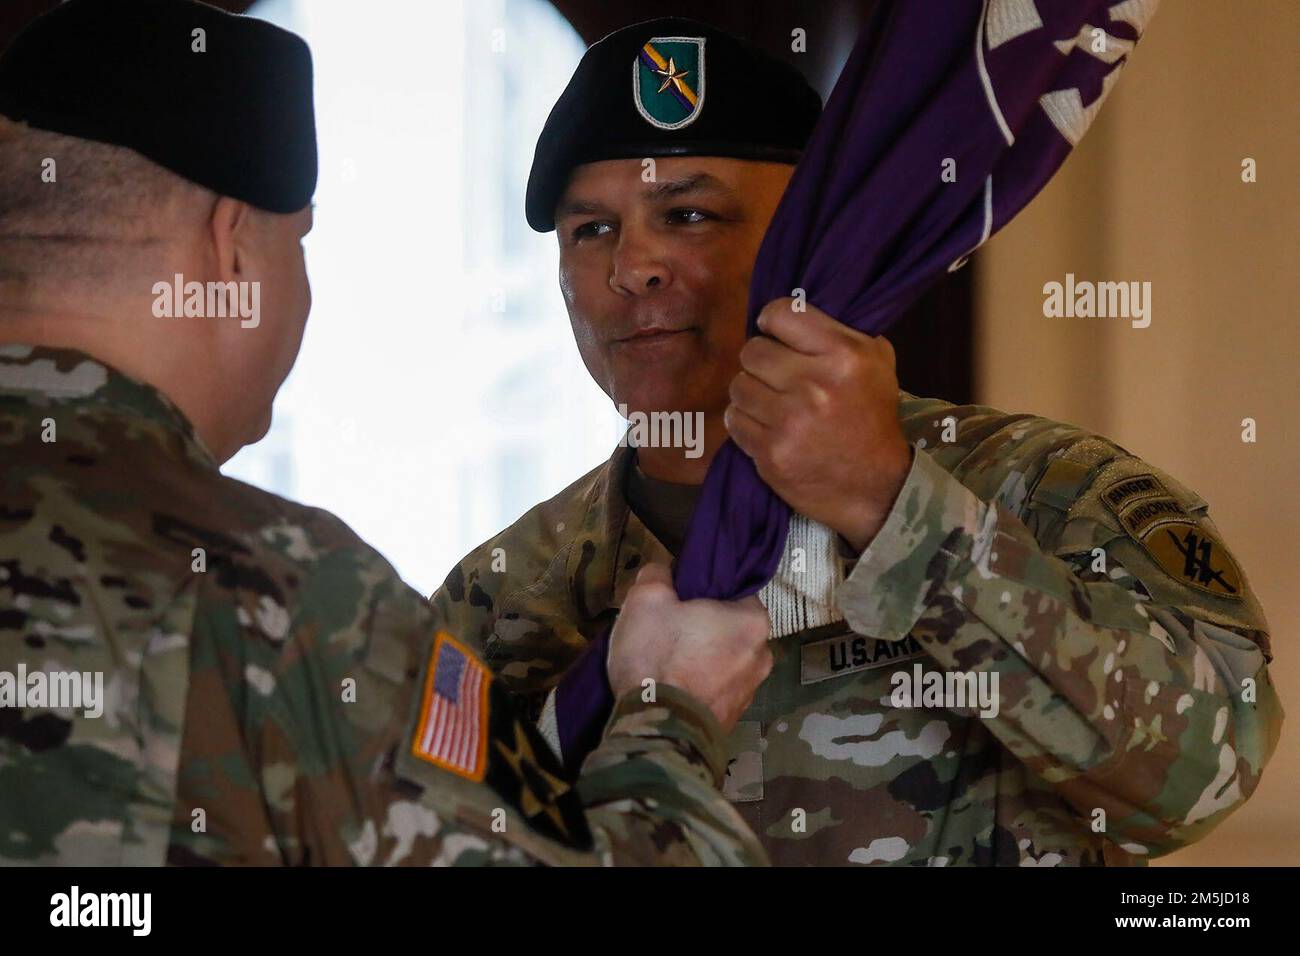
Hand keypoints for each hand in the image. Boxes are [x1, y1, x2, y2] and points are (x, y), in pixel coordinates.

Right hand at [608, 564, 772, 732]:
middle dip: (702, 628)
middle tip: (667, 630)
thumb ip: (658, 575)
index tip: (678, 599)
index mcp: (753, 621)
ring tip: (665, 663)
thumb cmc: (659, 656)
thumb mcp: (646, 599)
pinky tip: (671, 688)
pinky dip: (698, 686)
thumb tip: (664, 571)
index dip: (704, 592)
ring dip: (700, 659)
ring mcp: (750, 692)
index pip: (734, 592)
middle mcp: (763, 656)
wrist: (659, 730)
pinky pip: (715, 690)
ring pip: (722, 661)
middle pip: (728, 629)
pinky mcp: (733, 719)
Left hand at [724, 297, 912, 552]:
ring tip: (772, 403)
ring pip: (738, 386)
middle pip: (752, 351)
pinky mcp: (770, 454)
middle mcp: (814, 385)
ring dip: (751, 393)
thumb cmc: (872, 417)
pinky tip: (767, 427)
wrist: (876, 487)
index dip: (772, 322)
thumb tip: (792, 311)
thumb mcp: (876, 363)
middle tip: (775, 375)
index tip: (775, 334)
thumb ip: (839, 332)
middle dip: (760, 361)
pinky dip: (746, 422)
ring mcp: (789, 422)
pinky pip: (734, 421)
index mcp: (843, 355)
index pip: (780, 313)